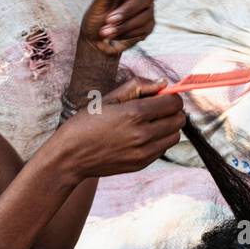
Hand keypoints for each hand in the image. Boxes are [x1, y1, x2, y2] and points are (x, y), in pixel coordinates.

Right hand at [48, 78, 183, 179]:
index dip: (171, 97)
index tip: (161, 97)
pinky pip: (162, 149)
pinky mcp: (141, 164)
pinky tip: (141, 136)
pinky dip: (158, 141)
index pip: (174, 103)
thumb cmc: (87, 122)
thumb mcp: (109, 97)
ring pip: (175, 136)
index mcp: (134, 113)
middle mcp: (142, 134)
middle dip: (172, 111)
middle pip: (179, 120)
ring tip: (150, 123)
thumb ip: (138, 86)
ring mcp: (143, 152)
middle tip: (157, 109)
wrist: (70, 156)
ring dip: (168, 128)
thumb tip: (163, 84)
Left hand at [79, 0, 154, 54]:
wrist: (96, 41)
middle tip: (109, 20)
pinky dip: (128, 33)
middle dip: (128, 10)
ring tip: (107, 32)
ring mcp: (147, 10)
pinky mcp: (148, 25)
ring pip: (146, 14)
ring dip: (125, 25)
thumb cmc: (96, 19)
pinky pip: (144, 28)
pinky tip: (116, 35)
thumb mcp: (97, 6)